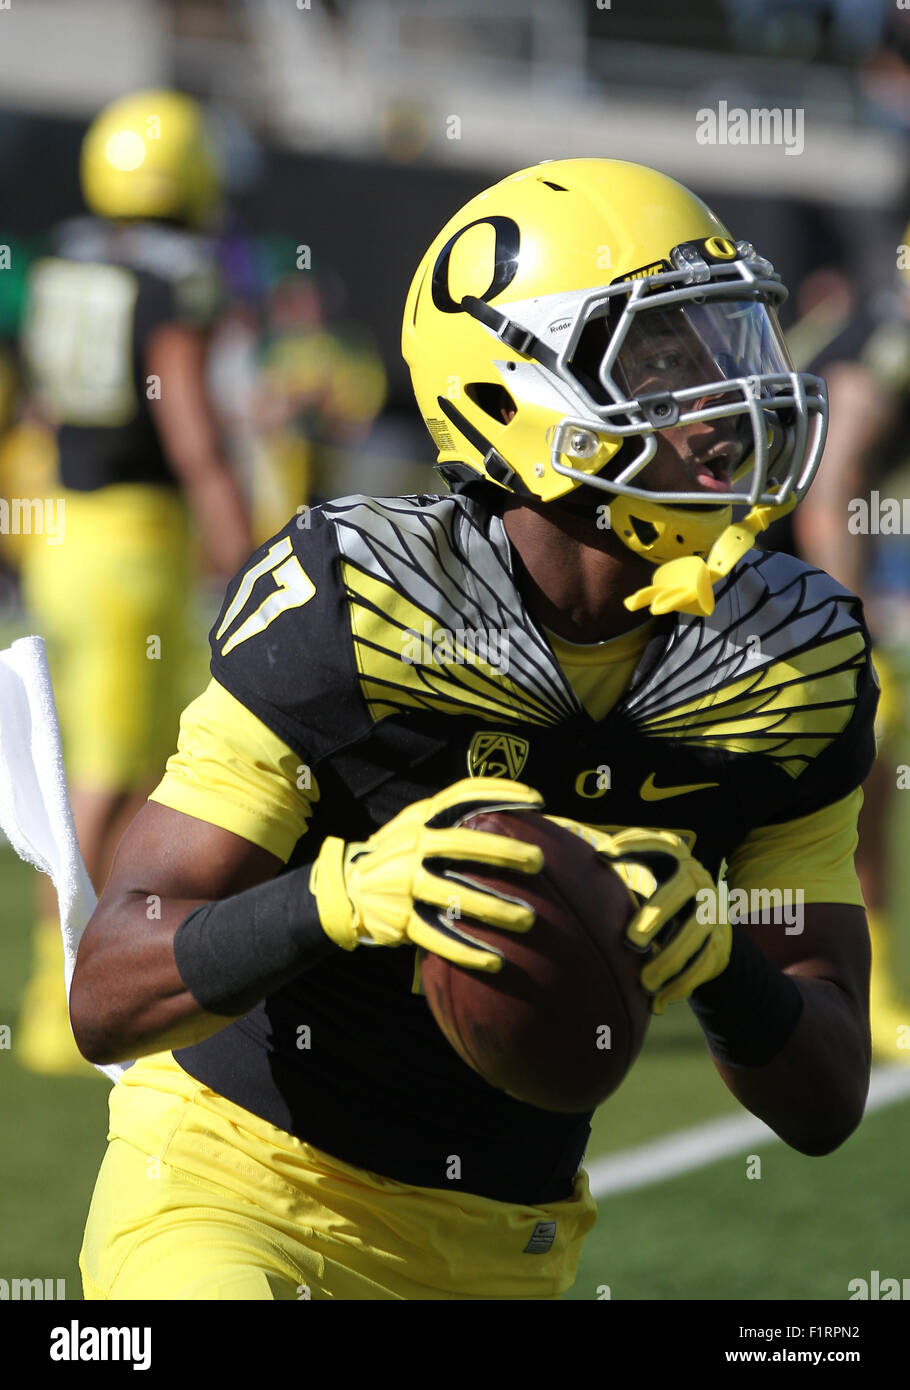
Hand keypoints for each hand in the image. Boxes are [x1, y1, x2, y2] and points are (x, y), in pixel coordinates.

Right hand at [310, 778, 544, 971]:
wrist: (348, 890)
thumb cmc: (400, 856)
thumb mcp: (417, 826)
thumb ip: (454, 821)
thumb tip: (517, 819)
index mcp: (420, 818)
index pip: (462, 796)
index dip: (499, 793)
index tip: (536, 801)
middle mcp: (412, 846)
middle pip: (461, 844)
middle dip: (503, 851)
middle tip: (539, 861)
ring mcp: (404, 883)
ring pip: (453, 895)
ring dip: (493, 908)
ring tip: (528, 919)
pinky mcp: (400, 920)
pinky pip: (438, 938)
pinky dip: (467, 951)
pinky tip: (496, 962)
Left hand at [546, 817, 730, 1012]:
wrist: (709, 932)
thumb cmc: (660, 903)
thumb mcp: (648, 881)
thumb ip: (619, 877)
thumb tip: (569, 866)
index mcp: (676, 861)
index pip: (659, 844)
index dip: (633, 844)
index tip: (602, 854)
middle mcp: (698, 881)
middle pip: (679, 893)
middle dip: (655, 916)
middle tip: (630, 942)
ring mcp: (713, 914)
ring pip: (695, 936)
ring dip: (669, 961)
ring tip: (643, 983)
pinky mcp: (720, 946)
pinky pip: (703, 966)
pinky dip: (681, 986)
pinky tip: (657, 1003)